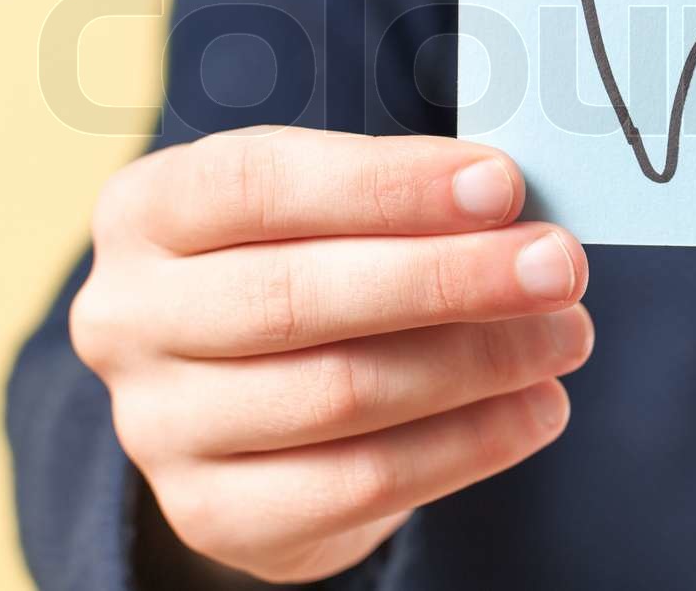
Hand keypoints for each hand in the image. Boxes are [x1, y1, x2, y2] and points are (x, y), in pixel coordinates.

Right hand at [70, 127, 591, 583]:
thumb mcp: (325, 205)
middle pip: (298, 298)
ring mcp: (159, 425)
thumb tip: (516, 206)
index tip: (502, 186)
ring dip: (477, 362)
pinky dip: (469, 444)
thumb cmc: (305, 262)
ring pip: (338, 393)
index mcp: (148, 209)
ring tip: (566, 334)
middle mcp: (129, 317)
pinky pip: (361, 483)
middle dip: (450, 278)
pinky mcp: (214, 512)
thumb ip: (400, 194)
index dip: (386, 184)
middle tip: (560, 266)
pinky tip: (538, 409)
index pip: (259, 183)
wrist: (244, 399)